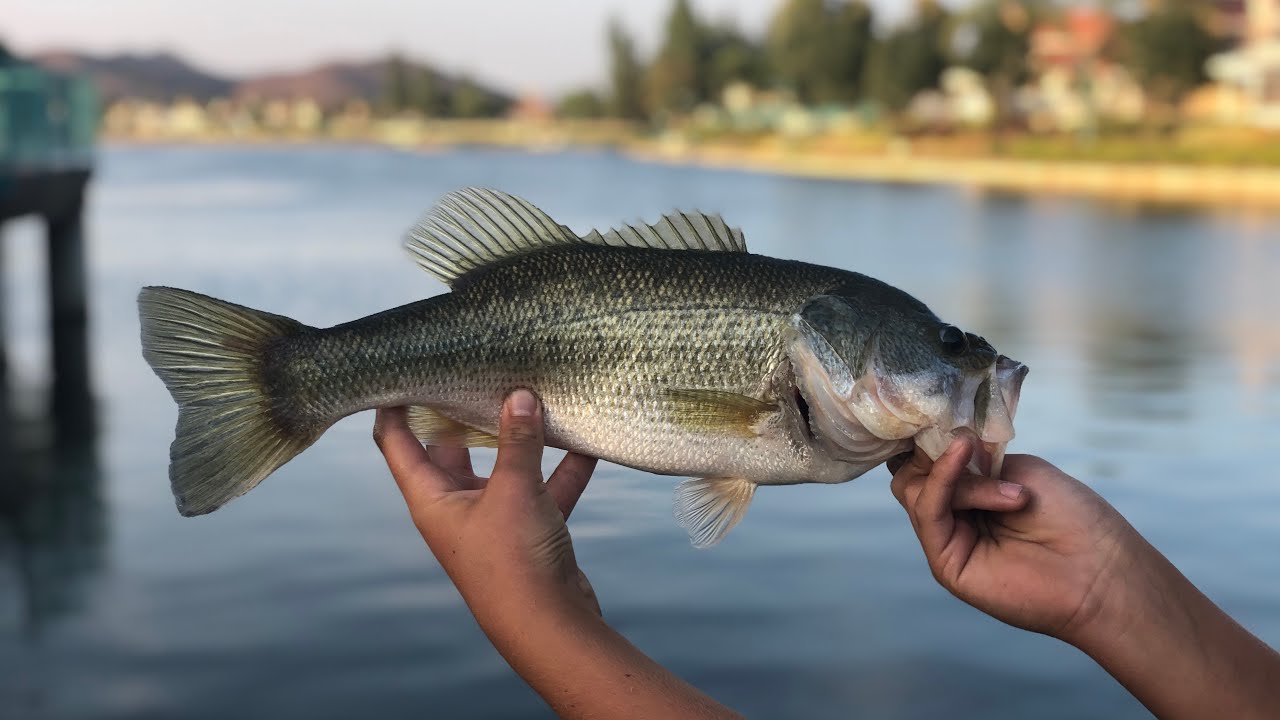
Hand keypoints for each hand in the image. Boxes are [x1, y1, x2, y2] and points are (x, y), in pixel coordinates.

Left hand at [373, 390, 600, 630]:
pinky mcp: (529, 531)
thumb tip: (519, 395)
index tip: (398, 367)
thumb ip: (518, 441)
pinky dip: (562, 468)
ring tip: (534, 395)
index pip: (398, 443)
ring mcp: (494, 520)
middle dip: (465, 412)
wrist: (551, 627)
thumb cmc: (514, 562)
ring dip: (520, 439)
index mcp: (432, 499)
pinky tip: (585, 442)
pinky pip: (543, 489)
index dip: (394, 405)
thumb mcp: (514, 491)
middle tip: (475, 369)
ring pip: (503, 467)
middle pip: (451, 448)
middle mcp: (457, 508)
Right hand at [889, 437, 1137, 641]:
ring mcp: (947, 542)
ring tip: (1009, 489)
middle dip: (930, 450)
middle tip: (962, 443)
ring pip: (913, 490)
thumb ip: (972, 462)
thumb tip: (938, 445)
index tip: (940, 411)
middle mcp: (954, 518)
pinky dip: (942, 478)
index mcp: (970, 496)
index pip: (925, 461)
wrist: (1100, 567)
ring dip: (955, 472)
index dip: (927, 436)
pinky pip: (928, 511)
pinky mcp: (946, 563)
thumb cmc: (1071, 516)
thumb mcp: (1016, 471)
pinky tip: (963, 454)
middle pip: (909, 475)